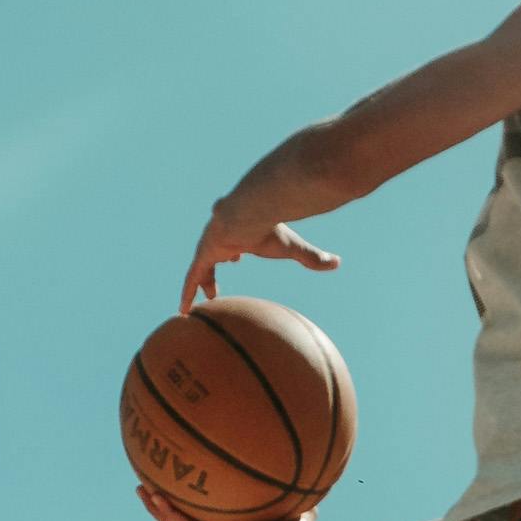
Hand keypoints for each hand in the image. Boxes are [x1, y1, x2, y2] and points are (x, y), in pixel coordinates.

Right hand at [137, 479, 316, 520]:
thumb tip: (298, 465)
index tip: (171, 487)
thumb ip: (286, 488)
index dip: (182, 506)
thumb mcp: (287, 505)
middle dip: (159, 506)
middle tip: (143, 486)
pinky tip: (157, 497)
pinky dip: (169, 512)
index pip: (197, 519)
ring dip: (156, 508)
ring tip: (141, 489)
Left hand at [182, 204, 339, 314]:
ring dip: (200, 281)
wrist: (253, 210)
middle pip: (214, 253)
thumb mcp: (293, 246)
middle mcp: (222, 235)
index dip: (234, 249)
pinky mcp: (204, 252)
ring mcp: (210, 242)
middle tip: (212, 284)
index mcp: (242, 230)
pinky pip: (192, 276)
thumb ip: (312, 257)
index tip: (236, 256)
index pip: (235, 241)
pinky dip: (187, 293)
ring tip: (200, 300)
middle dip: (212, 266)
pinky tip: (182, 310)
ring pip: (201, 266)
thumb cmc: (273, 227)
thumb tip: (338, 263)